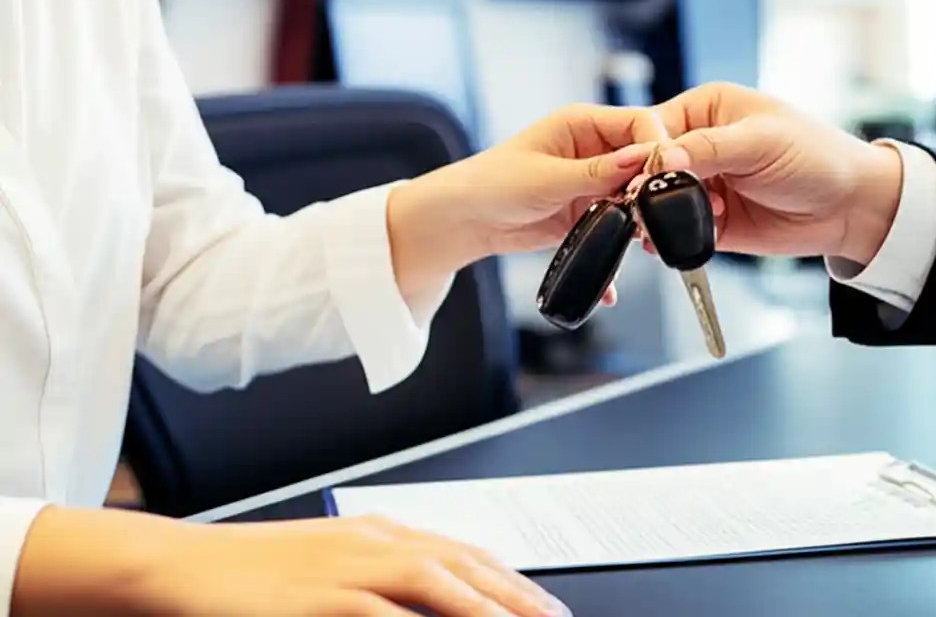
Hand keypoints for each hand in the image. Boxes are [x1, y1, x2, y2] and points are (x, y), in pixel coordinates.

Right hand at [13, 506, 569, 616]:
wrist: (183, 565)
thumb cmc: (255, 570)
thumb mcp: (330, 562)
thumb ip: (382, 575)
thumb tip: (429, 594)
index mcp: (381, 532)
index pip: (464, 554)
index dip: (510, 580)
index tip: (545, 604)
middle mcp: (374, 542)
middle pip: (463, 566)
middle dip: (515, 595)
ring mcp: (347, 567)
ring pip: (434, 584)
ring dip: (483, 607)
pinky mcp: (318, 598)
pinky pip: (379, 614)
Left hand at [386, 105, 665, 299]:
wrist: (466, 221)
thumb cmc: (492, 184)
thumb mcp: (546, 177)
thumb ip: (596, 172)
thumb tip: (640, 158)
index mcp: (583, 124)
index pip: (639, 123)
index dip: (657, 146)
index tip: (663, 174)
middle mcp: (594, 149)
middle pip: (644, 160)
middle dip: (653, 186)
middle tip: (654, 213)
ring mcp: (594, 181)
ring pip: (636, 194)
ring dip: (642, 217)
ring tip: (640, 241)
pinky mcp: (590, 211)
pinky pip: (619, 223)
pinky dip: (621, 243)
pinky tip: (618, 268)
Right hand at [649, 83, 904, 263]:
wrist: (850, 207)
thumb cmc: (816, 157)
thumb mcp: (760, 142)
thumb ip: (708, 148)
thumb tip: (663, 157)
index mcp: (707, 109)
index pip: (654, 127)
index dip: (644, 151)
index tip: (643, 176)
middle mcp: (700, 144)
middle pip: (650, 165)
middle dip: (649, 188)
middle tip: (655, 205)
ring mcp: (705, 184)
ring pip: (659, 201)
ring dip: (662, 215)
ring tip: (678, 222)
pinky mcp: (712, 220)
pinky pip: (678, 229)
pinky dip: (676, 236)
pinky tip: (688, 236)